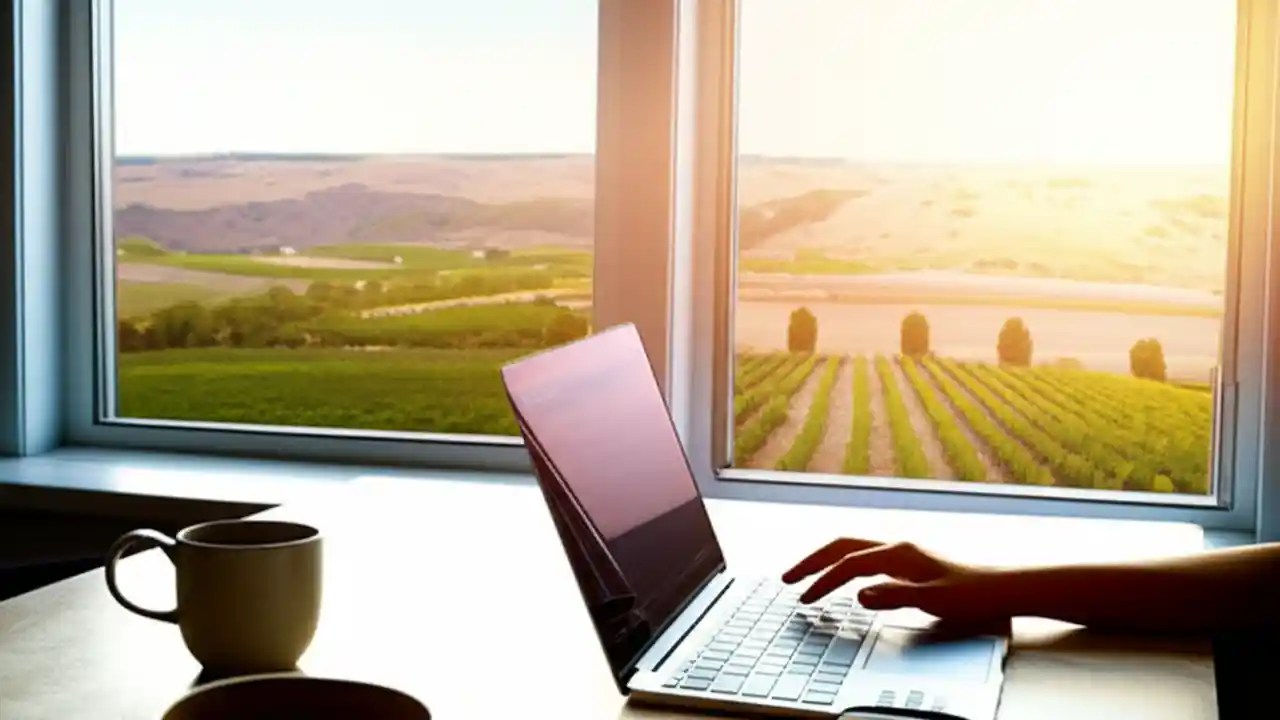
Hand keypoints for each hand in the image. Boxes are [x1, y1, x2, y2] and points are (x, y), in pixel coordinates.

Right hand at [782, 537, 1005, 621]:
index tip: (804, 599)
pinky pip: (865, 558)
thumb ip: (893, 596)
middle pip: (842, 546)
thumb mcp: (933, 601)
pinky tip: (844, 580)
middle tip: (788, 578)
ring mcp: (902, 553)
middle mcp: (897, 547)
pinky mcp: (908, 562)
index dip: (823, 581)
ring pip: (852, 549)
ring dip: (827, 562)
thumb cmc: (972, 595)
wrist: (1001, 588)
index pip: (849, 565)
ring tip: (807, 578)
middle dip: (812, 561)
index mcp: (899, 554)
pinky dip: (845, 566)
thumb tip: (858, 595)